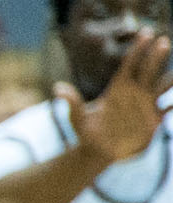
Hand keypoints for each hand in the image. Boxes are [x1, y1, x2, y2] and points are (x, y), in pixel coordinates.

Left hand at [62, 33, 172, 163]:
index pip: (130, 65)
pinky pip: (167, 109)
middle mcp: (134, 93)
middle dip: (156, 57)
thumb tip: (58, 89)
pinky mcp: (152, 121)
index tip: (146, 33)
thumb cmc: (86, 134)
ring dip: (169, 80)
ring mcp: (145, 106)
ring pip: (161, 87)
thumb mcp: (77, 119)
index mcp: (118, 89)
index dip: (137, 49)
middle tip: (163, 41)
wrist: (97, 152)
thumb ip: (73, 103)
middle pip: (147, 70)